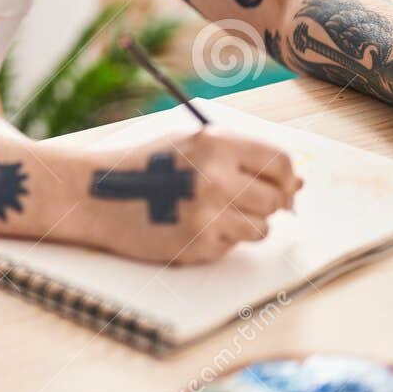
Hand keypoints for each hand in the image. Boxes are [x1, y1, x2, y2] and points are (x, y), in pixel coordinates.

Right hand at [62, 130, 300, 264]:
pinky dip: (219, 240)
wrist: (94, 194)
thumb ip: (241, 157)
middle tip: (238, 201)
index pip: (281, 162)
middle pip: (276, 199)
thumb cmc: (145, 165)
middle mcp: (216, 178)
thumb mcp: (190, 144)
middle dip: (265, 203)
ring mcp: (209, 215)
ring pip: (261, 229)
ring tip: (210, 212)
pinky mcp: (199, 245)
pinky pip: (232, 247)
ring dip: (244, 224)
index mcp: (216, 144)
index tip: (279, 185)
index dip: (285, 177)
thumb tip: (298, 184)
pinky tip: (189, 225)